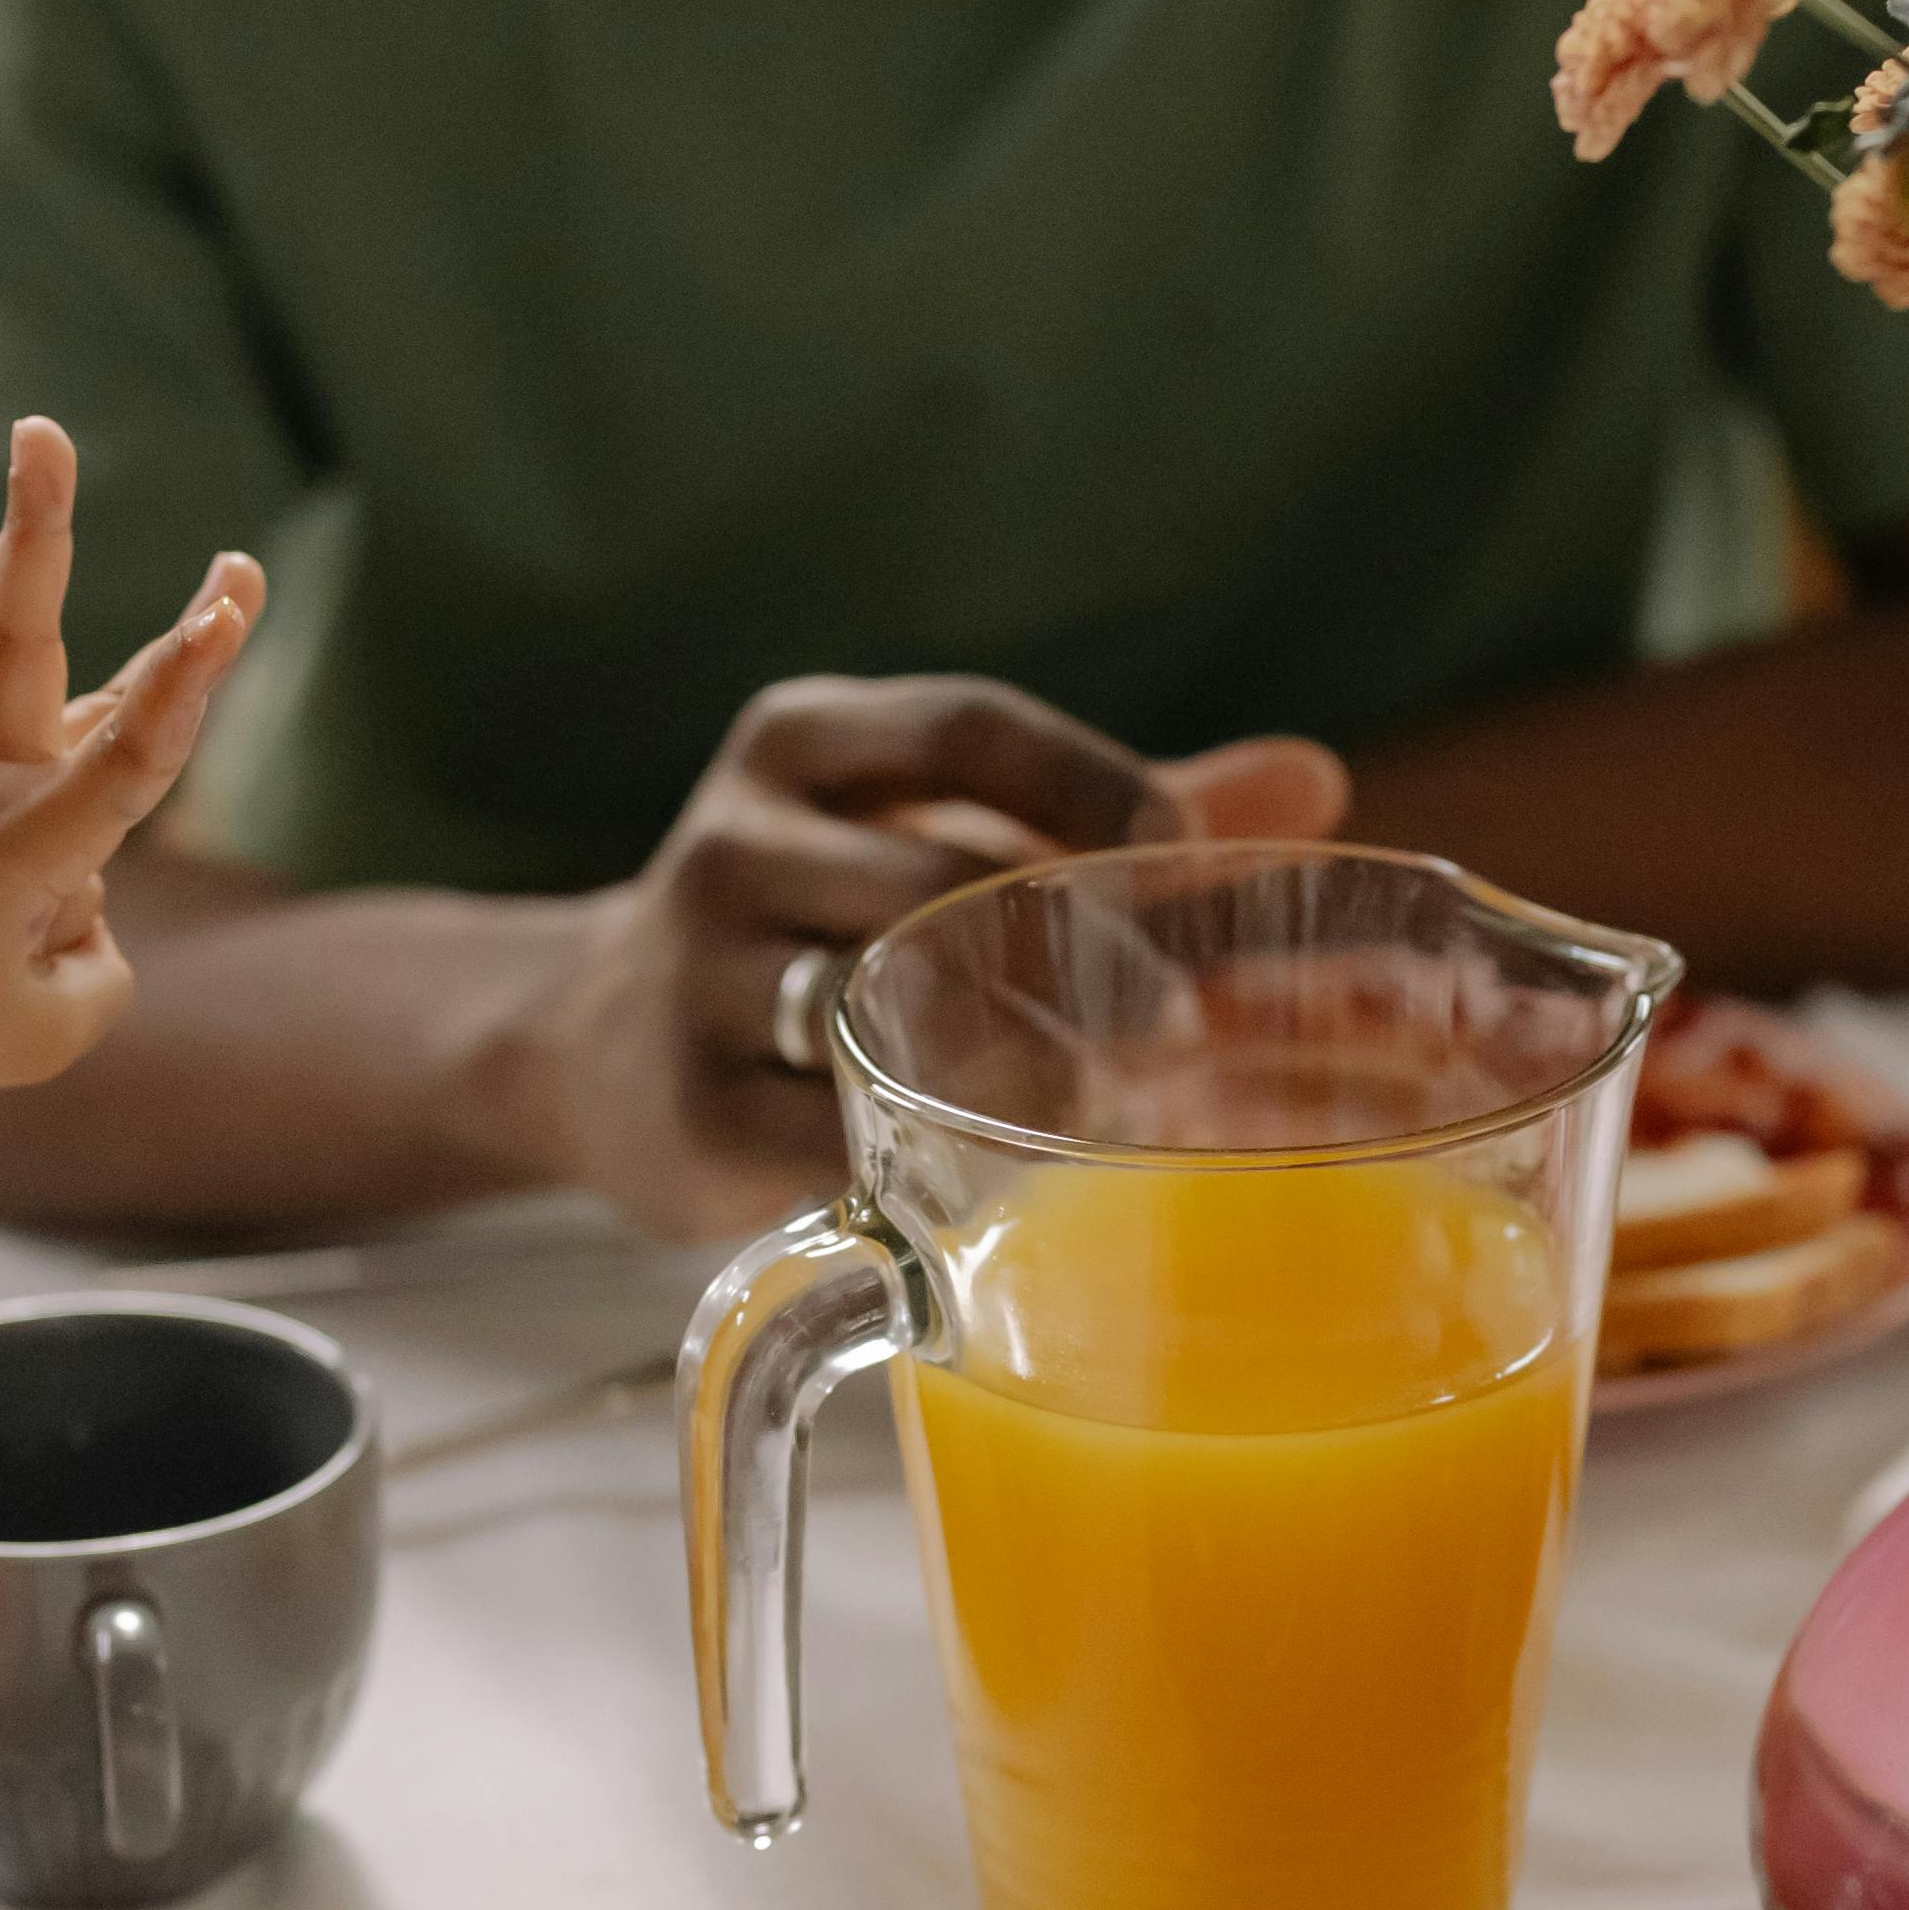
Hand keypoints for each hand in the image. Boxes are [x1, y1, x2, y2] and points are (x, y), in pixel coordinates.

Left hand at [0, 419, 268, 1099]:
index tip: (223, 609)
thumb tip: (84, 905)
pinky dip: (48, 920)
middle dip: (38, 527)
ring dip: (139, 712)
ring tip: (204, 622)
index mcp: (19, 841)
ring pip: (91, 765)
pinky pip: (64, 849)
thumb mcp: (41, 1036)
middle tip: (41, 428)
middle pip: (25, 638)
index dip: (186, 687)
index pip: (125, 759)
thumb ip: (101, 969)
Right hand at [483, 677, 1348, 1240]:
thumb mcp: (929, 832)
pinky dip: (934, 1160)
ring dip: (1018, 1062)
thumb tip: (1317, 782)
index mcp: (801, 744)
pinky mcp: (689, 1119)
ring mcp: (696, 983)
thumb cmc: (823, 923)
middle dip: (1075, 952)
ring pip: (885, 1013)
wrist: (591, 1048)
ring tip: (1121, 1101)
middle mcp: (733, 843)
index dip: (1089, 780)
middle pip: (936, 878)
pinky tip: (1005, 1179)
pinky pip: (835, 1139)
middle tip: (1189, 1023)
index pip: (963, 731)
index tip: (1184, 842)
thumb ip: (1109, 811)